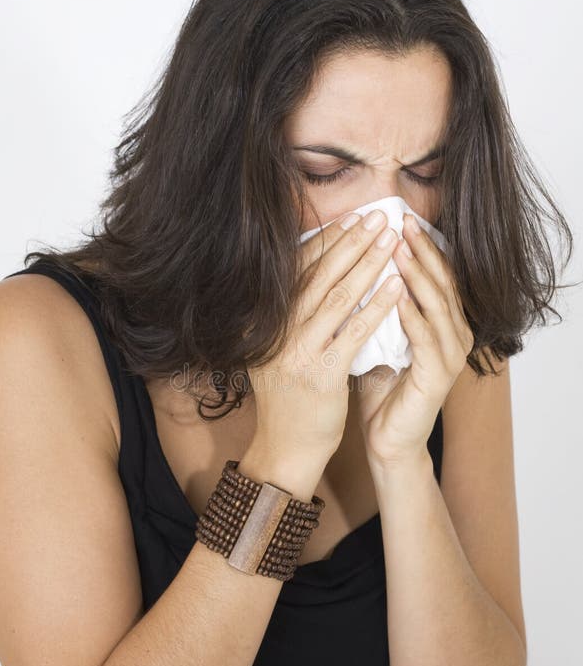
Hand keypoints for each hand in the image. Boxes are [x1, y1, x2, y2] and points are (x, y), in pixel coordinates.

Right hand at [246, 209, 402, 468]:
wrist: (284, 448)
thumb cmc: (289, 400)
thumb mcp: (279, 352)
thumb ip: (292, 319)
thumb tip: (317, 278)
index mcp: (268, 322)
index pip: (297, 271)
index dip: (325, 242)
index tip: (350, 219)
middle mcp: (279, 332)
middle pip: (318, 276)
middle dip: (351, 242)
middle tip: (377, 216)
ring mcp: (298, 351)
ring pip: (337, 297)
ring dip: (368, 264)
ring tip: (392, 240)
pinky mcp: (321, 373)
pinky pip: (354, 331)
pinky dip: (377, 306)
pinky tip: (398, 286)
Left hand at [355, 213, 474, 466]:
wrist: (388, 440)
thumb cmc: (379, 389)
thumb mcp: (374, 339)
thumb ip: (374, 307)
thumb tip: (349, 266)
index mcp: (441, 323)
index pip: (433, 274)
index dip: (417, 246)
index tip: (395, 217)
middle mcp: (453, 334)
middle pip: (440, 281)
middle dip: (420, 250)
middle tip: (401, 221)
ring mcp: (451, 355)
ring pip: (437, 304)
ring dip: (417, 275)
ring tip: (398, 248)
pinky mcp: (440, 376)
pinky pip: (427, 338)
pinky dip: (412, 315)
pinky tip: (397, 295)